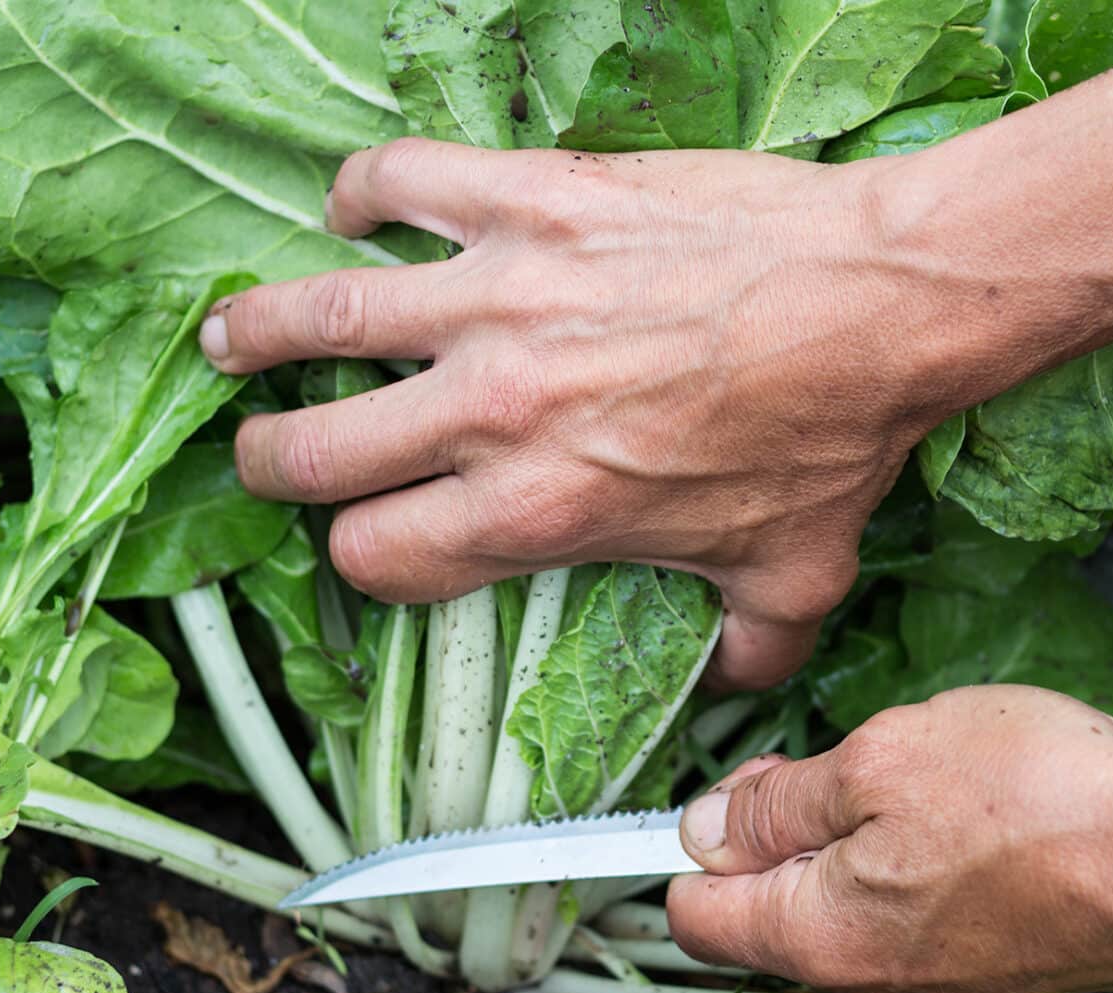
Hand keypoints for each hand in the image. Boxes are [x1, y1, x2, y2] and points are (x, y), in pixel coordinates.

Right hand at [203, 138, 962, 687]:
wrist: (882, 299)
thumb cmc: (835, 436)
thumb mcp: (792, 581)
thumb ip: (742, 655)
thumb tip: (727, 689)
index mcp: (537, 511)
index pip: (378, 557)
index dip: (363, 561)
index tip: (370, 543)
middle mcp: (495, 411)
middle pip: (316, 450)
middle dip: (276, 461)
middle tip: (271, 451)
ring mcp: (502, 297)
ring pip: (320, 314)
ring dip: (258, 331)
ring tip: (230, 338)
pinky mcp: (532, 201)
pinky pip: (400, 181)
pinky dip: (361, 194)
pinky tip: (356, 210)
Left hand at [665, 684, 1112, 992]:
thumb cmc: (1044, 803)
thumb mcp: (882, 761)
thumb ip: (778, 805)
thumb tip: (705, 832)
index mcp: (822, 940)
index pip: (699, 917)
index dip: (692, 845)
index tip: (719, 790)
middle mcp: (872, 984)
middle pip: (775, 911)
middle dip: (785, 830)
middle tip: (841, 757)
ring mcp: (938, 982)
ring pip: (849, 904)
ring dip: (859, 834)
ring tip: (920, 772)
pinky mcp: (993, 965)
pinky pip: (915, 910)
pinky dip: (917, 857)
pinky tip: (966, 806)